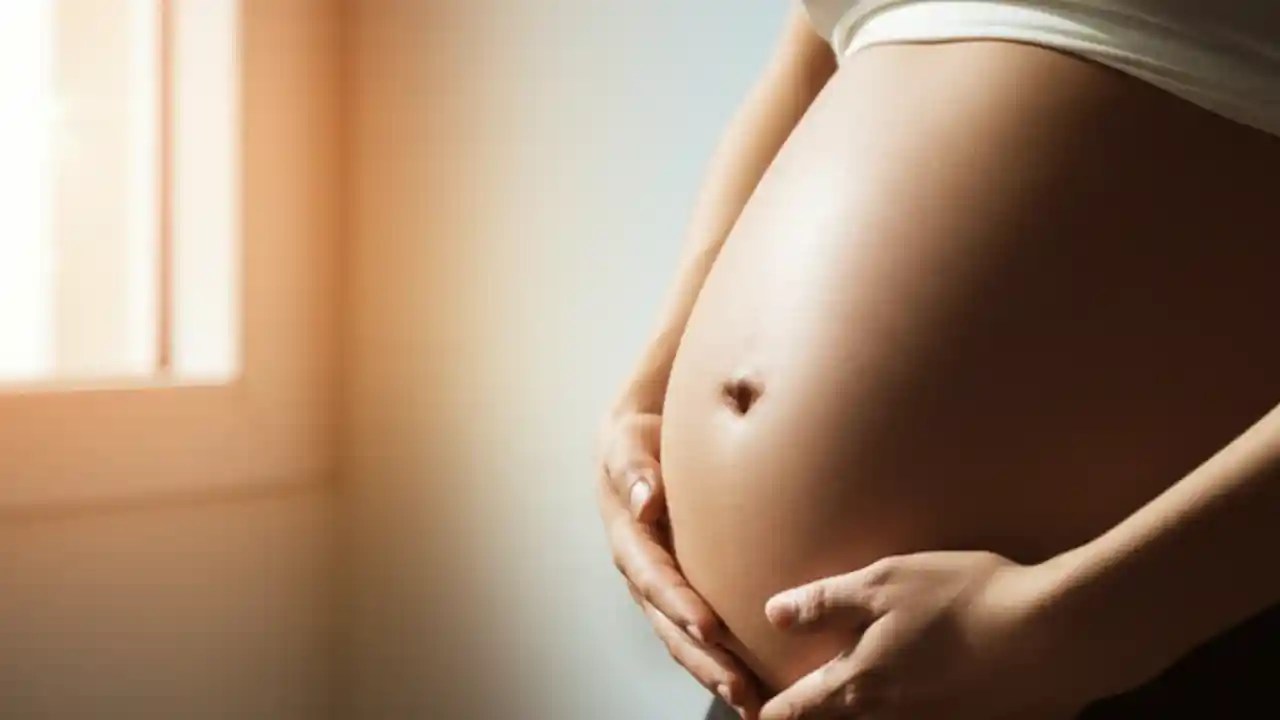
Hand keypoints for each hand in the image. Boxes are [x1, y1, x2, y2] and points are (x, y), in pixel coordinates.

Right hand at [597, 410, 761, 717]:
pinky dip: (725, 658)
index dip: (677, 604)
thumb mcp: (626, 444)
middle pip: (670, 625)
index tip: (707, 627)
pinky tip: (759, 684)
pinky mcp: (684, 590)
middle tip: (739, 687)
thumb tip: (645, 501)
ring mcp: (663, 587)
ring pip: (686, 639)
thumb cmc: (636, 440)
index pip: (653, 578)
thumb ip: (632, 469)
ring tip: (752, 702)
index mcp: (630, 539)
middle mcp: (644, 572)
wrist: (638, 440)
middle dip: (703, 659)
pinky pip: (701, 630)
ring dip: (715, 671)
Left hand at [759, 551, 1082, 719]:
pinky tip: (925, 693)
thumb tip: (771, 615)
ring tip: (859, 701)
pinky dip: (915, 713)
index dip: (773, 712)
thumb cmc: (966, 599)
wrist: (1058, 636)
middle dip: (816, 719)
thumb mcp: (886, 583)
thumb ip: (826, 602)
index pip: (799, 710)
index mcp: (862, 684)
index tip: (758, 714)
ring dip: (866, 715)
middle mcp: (893, 718)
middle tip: (803, 710)